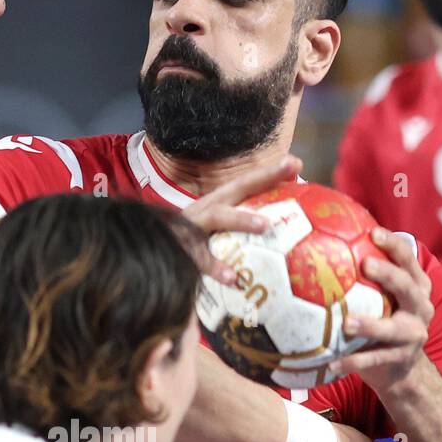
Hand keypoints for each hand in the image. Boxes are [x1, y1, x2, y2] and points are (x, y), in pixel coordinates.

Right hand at [183, 155, 301, 282]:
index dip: (269, 173)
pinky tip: (232, 278)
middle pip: (236, 188)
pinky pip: (198, 258)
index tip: (296, 163)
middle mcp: (204, 209)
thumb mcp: (213, 238)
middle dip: (262, 177)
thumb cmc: (185, 250)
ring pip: (217, 217)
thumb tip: (272, 239)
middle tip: (290, 169)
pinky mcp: (179, 249)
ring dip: (241, 219)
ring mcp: (191, 227)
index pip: (245, 185)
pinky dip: (214, 267)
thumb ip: (237, 236)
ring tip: (265, 225)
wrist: (145, 255)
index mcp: (214, 205)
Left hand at [329, 228, 433, 394]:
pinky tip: (331, 363)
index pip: (408, 259)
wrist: (400, 368)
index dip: (394, 245)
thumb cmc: (382, 320)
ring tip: (346, 323)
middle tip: (365, 266)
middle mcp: (420, 307)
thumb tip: (325, 241)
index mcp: (415, 286)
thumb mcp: (381, 297)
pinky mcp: (401, 358)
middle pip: (407, 286)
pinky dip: (352, 362)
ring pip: (393, 328)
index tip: (373, 232)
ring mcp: (413, 334)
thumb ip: (363, 275)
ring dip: (370, 325)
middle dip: (388, 274)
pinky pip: (374, 359)